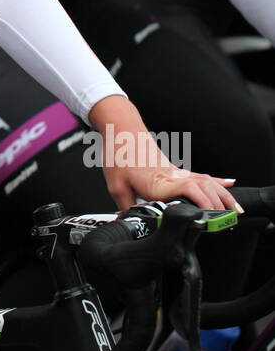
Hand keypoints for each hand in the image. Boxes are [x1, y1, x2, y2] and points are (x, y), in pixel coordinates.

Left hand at [89, 95, 239, 213]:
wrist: (120, 128)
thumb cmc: (119, 152)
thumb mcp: (116, 186)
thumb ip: (126, 207)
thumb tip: (131, 222)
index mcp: (158, 182)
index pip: (188, 190)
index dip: (202, 201)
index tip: (210, 213)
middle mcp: (171, 176)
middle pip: (204, 187)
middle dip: (219, 203)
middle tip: (228, 218)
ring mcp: (175, 171)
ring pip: (206, 182)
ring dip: (222, 195)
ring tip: (234, 208)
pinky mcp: (173, 169)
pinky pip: (199, 175)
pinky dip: (216, 181)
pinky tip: (228, 184)